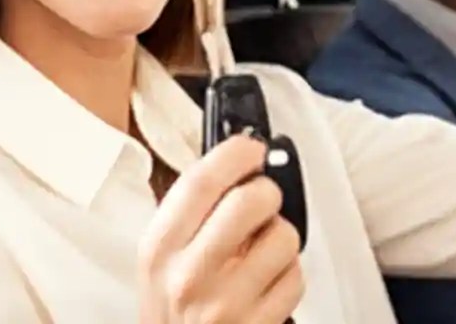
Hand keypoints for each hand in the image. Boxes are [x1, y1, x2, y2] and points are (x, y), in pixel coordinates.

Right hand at [137, 135, 303, 323]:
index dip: (234, 153)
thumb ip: (188, 213)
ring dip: (281, 236)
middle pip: (250, 201)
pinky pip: (296, 277)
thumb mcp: (159, 257)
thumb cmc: (171, 308)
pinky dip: (289, 273)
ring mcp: (226, 304)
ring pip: (283, 237)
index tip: (250, 148)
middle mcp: (190, 275)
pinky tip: (267, 280)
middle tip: (262, 198)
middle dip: (266, 190)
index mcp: (160, 248)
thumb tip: (234, 165)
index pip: (200, 181)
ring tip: (261, 250)